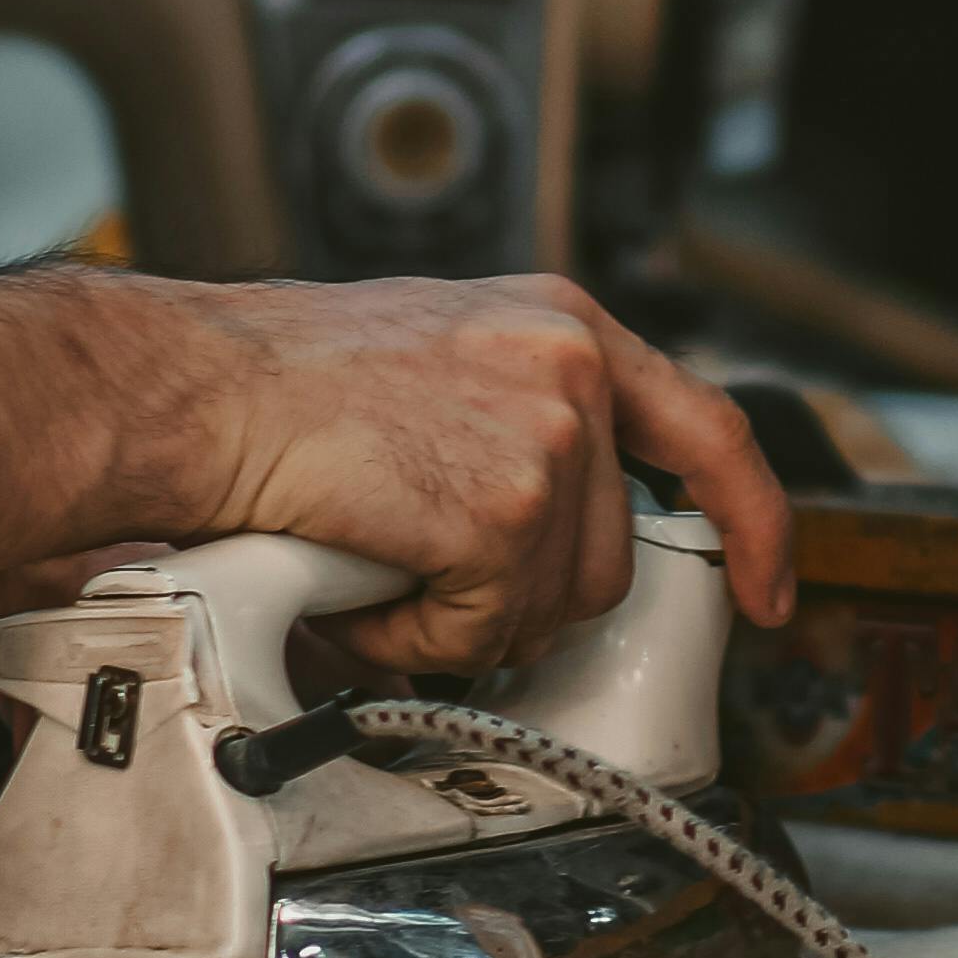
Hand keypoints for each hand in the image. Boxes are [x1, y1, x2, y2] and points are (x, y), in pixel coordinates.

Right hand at [33, 271, 794, 681]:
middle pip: (610, 554)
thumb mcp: (439, 358)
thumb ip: (518, 418)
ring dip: (457, 616)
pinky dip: (413, 632)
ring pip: (549, 605)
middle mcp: (573, 367)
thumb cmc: (273, 383)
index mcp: (564, 325)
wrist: (189, 391)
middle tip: (423, 578)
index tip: (768, 587)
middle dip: (521, 597)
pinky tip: (356, 576)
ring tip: (371, 561)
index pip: (707, 427)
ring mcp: (549, 436)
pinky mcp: (506, 505)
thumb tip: (557, 533)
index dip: (751, 519)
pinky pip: (485, 629)